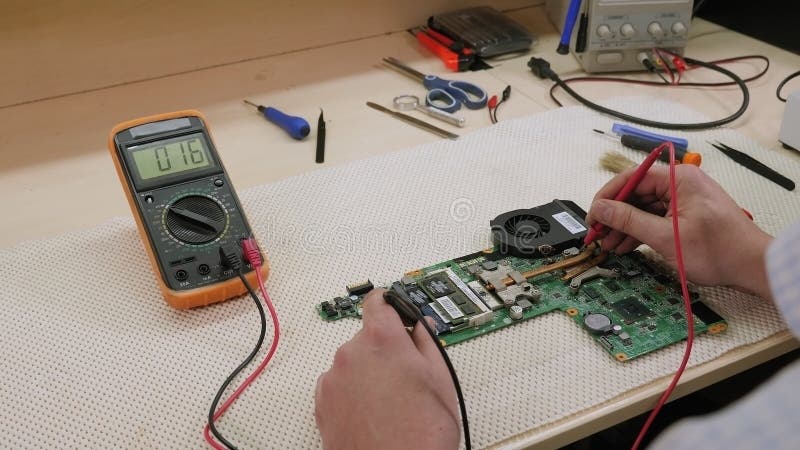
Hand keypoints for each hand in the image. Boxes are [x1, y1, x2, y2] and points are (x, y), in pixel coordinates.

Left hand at [315, 289, 458, 449]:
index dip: (391, 303)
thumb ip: (427, 342)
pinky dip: (353, 393)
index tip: (396, 308)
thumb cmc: (420, 434)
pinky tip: (374, 412)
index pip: (379, 301)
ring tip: (391, 402)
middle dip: (385, 349)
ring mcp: (333, 379)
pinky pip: (339, 385)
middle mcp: (351, 353)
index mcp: (381, 338)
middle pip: (368, 336)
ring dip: (368, 373)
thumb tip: (421, 327)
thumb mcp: (440, 379)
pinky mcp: (322, 403)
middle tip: (406, 375)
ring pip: (353, 363)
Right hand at [586, 164, 772, 298]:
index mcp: (678, 178)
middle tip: (597, 233)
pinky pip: (655, 218)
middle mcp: (680, 184)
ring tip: (608, 244)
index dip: (607, 197)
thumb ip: (628, 220)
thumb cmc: (721, 249)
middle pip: (636, 193)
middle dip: (614, 215)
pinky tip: (625, 244)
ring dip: (624, 226)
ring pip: (643, 208)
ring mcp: (684, 200)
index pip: (631, 178)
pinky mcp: (686, 215)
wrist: (752, 267)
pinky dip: (640, 231)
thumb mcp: (665, 236)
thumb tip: (601, 209)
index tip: (592, 216)